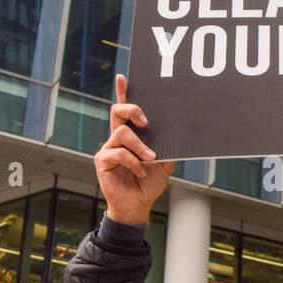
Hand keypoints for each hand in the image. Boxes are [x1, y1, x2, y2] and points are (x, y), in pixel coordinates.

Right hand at [94, 73, 175, 224]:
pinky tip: (140, 171)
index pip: (124, 110)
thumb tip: (180, 130)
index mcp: (131, 135)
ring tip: (150, 158)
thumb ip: (168, 145)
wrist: (139, 205)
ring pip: (122, 133)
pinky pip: (119, 153)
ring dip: (140, 145)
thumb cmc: (149, 183)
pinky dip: (134, 162)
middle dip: (132, 110)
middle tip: (146, 121)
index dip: (122, 92)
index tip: (123, 77)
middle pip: (117, 111)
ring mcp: (108, 149)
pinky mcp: (102, 161)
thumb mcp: (165, 162)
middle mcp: (116, 138)